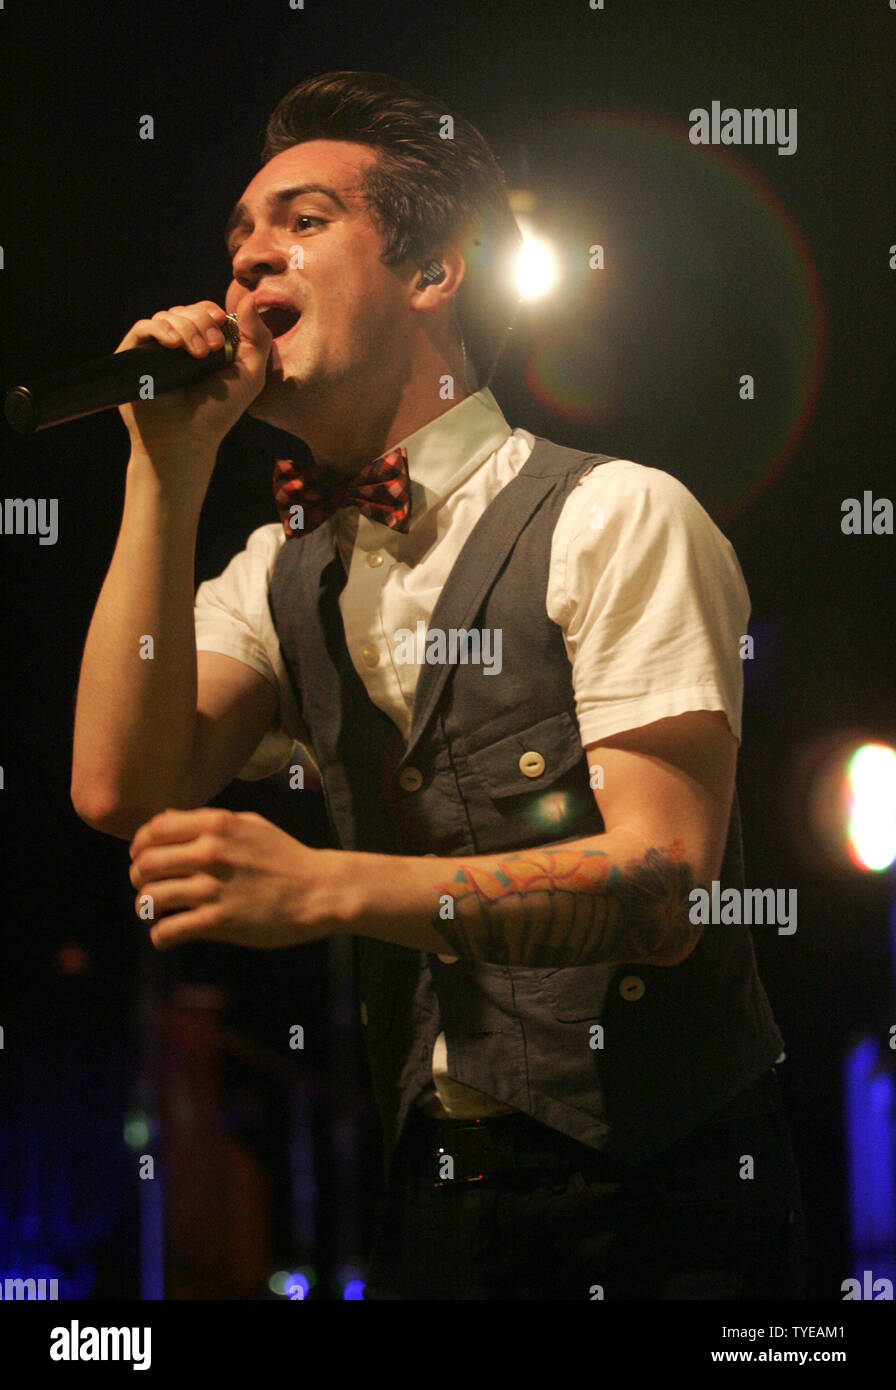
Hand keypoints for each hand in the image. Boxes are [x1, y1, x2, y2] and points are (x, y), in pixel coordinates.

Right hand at [116, 296, 271, 472]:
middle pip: (187, 310)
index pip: (205, 312)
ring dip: (186, 327)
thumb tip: (249, 297)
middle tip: (213, 349)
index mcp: (204, 345)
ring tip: (197, 354)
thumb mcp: (249, 374)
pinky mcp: (134, 355)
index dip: (212, 313)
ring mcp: (156, 349)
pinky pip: (144, 327)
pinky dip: (161, 330)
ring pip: (168, 316)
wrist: (186, 439)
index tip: (221, 325)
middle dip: (202, 322)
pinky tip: (175, 344)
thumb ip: (257, 336)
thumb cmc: (218, 412)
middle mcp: (179, 344)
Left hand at [128, 807, 340, 949]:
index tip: (141, 857)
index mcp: (216, 825)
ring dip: (145, 907)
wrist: (318, 891)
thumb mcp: (250, 824)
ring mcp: (212, 889)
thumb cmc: (286, 856)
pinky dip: (160, 936)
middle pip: (145, 864)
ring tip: (156, 912)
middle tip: (145, 886)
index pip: (154, 830)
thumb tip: (166, 820)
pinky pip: (168, 930)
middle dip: (137, 877)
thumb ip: (209, 821)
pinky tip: (168, 934)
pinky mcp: (218, 922)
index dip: (139, 845)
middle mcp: (209, 853)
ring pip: (150, 898)